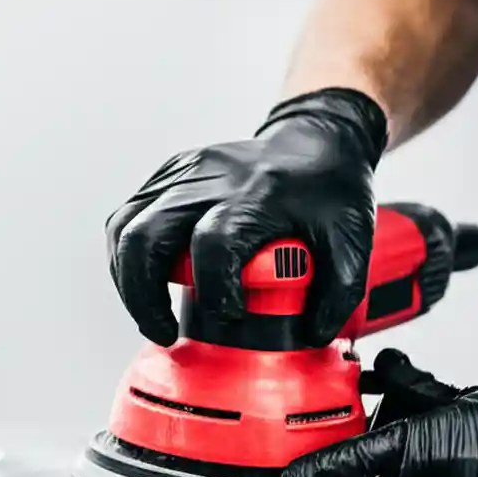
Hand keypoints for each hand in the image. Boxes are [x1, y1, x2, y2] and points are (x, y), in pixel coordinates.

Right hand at [106, 88, 387, 346]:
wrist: (315, 139)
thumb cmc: (329, 188)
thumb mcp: (352, 241)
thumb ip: (337, 295)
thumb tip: (306, 337)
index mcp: (258, 193)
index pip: (214, 242)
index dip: (214, 289)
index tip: (230, 317)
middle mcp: (211, 178)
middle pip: (146, 235)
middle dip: (144, 297)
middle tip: (164, 332)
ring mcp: (182, 173)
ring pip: (125, 228)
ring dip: (128, 281)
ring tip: (151, 315)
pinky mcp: (166, 176)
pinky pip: (127, 219)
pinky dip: (129, 259)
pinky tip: (147, 284)